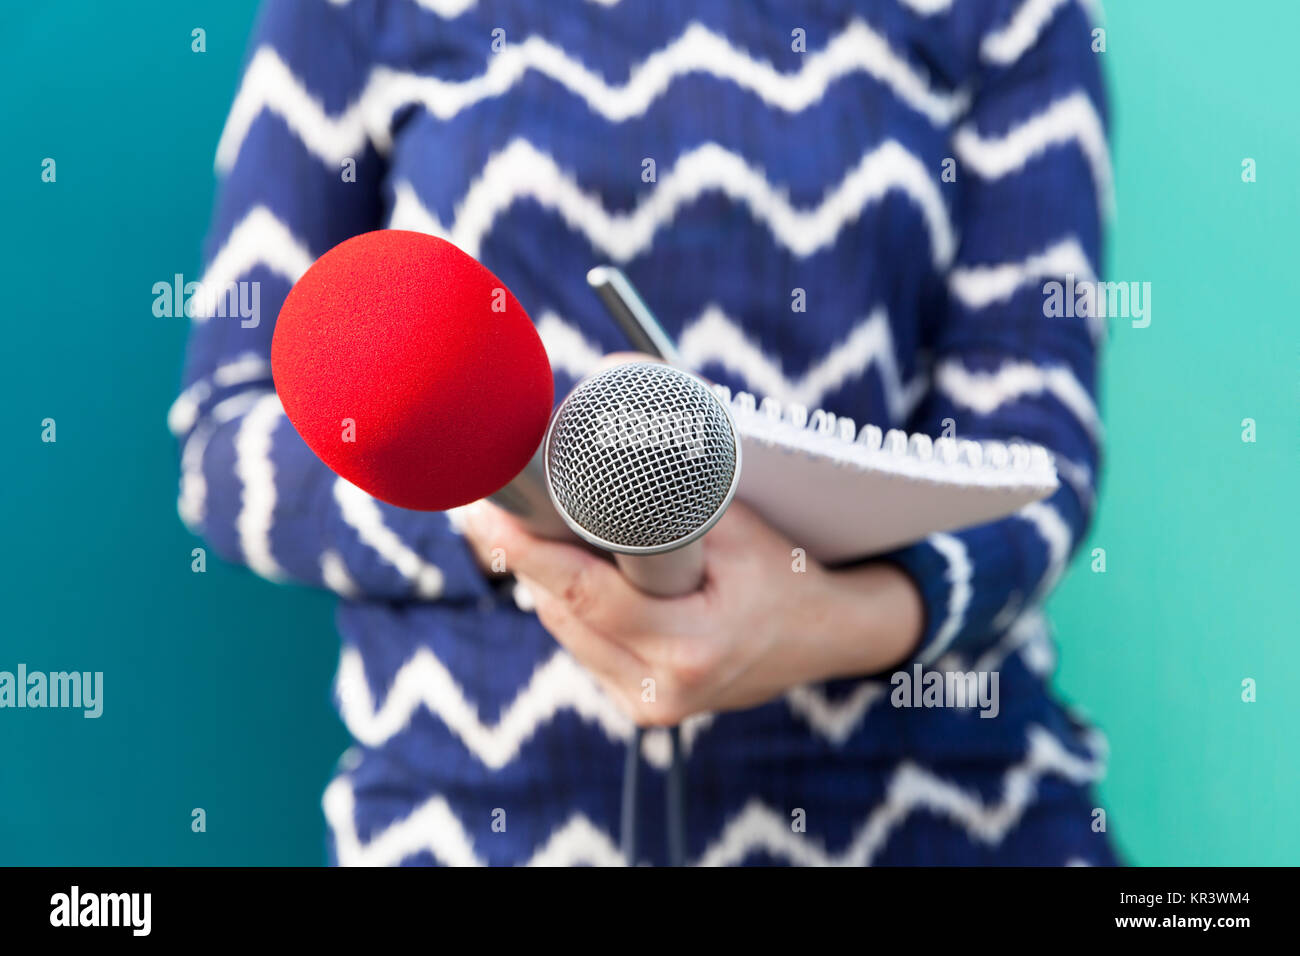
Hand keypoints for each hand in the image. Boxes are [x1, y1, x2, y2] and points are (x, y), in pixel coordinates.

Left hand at [461, 500, 923, 725]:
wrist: (826, 639)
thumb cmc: (787, 574)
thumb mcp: (738, 528)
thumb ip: (670, 499)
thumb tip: (604, 440)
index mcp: (691, 647)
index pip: (584, 593)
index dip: (526, 549)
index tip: (481, 512)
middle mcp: (662, 687)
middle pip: (562, 611)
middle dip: (531, 555)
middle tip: (500, 501)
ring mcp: (650, 706)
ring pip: (565, 629)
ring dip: (551, 581)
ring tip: (541, 529)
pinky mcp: (643, 710)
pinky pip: (584, 646)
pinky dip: (576, 608)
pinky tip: (587, 574)